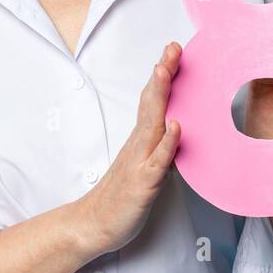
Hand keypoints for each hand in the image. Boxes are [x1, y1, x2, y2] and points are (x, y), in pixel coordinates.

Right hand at [75, 42, 182, 256]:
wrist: (92, 224)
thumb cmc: (122, 195)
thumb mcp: (145, 165)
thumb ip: (160, 145)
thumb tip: (179, 128)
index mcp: (141, 139)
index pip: (154, 100)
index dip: (164, 75)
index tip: (173, 50)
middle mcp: (139, 144)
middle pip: (152, 103)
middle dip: (163, 74)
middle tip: (172, 47)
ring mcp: (139, 162)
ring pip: (152, 124)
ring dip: (160, 97)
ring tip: (166, 71)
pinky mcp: (141, 183)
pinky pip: (157, 162)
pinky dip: (167, 143)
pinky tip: (176, 127)